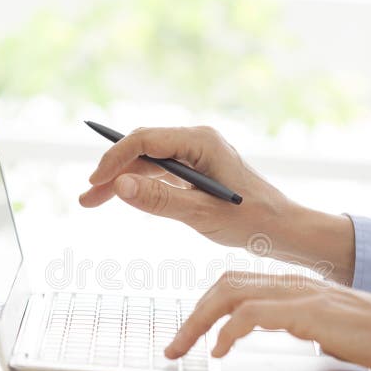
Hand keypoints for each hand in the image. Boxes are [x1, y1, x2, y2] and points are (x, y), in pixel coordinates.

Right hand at [80, 127, 355, 282]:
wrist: (283, 229)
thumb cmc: (252, 221)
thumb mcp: (202, 215)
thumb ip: (161, 201)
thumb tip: (119, 187)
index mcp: (202, 141)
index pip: (146, 141)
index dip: (115, 159)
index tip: (95, 182)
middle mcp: (198, 142)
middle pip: (143, 150)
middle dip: (112, 171)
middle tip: (86, 197)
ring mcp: (197, 155)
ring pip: (148, 163)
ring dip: (122, 181)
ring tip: (92, 201)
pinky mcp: (198, 170)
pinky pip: (161, 174)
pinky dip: (140, 187)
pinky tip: (121, 199)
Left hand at [165, 272, 370, 370]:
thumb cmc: (370, 332)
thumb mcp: (319, 324)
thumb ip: (290, 323)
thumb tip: (263, 335)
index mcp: (289, 285)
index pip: (233, 285)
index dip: (204, 307)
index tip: (187, 333)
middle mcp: (289, 283)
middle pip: (223, 286)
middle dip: (191, 315)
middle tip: (174, 345)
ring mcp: (297, 294)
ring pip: (230, 295)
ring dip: (199, 323)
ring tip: (185, 349)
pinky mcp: (307, 311)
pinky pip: (254, 314)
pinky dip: (229, 332)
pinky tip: (221, 350)